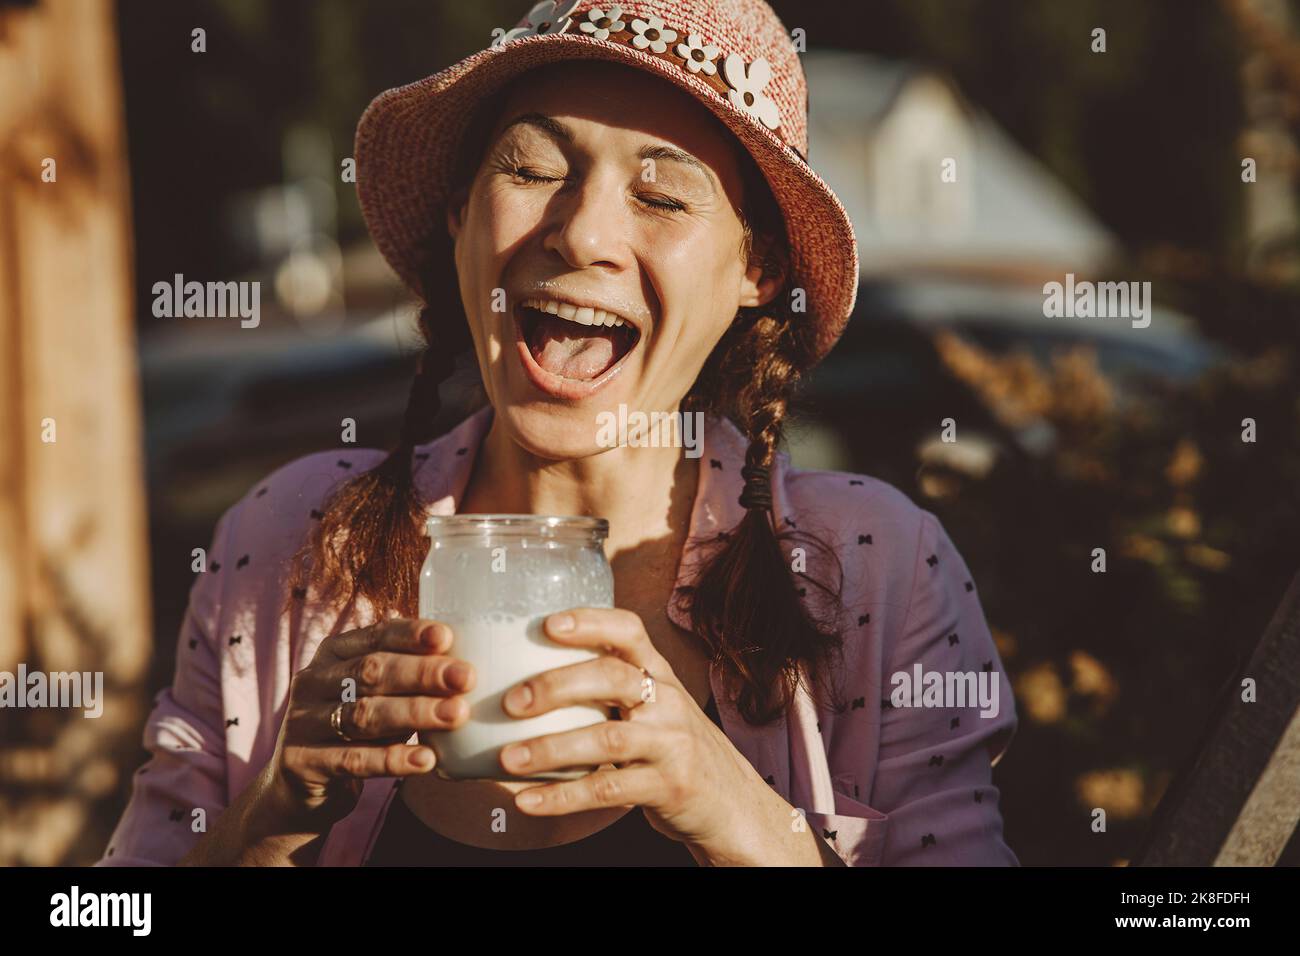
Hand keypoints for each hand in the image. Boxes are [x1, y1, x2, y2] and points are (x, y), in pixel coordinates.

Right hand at [266, 618, 475, 826]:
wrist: (298, 784)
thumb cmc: (355, 728)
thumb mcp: (374, 695)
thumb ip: (407, 676)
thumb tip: (466, 661)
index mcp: (334, 653)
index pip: (376, 635)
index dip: (411, 634)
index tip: (447, 637)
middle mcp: (313, 680)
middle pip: (372, 672)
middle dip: (423, 673)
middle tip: (466, 677)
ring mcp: (302, 721)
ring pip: (364, 714)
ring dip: (415, 713)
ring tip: (456, 715)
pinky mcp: (302, 762)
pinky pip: (354, 760)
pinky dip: (392, 759)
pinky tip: (426, 760)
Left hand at [495, 608, 766, 853]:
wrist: (731, 802)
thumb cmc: (674, 746)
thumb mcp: (655, 706)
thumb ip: (610, 689)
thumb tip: (525, 679)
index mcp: (658, 674)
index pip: (628, 631)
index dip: (590, 622)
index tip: (548, 625)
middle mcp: (667, 701)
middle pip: (612, 678)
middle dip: (556, 686)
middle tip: (510, 702)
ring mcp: (670, 744)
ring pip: (607, 738)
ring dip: (550, 748)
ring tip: (507, 758)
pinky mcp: (667, 786)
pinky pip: (608, 789)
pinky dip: (563, 797)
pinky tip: (528, 800)